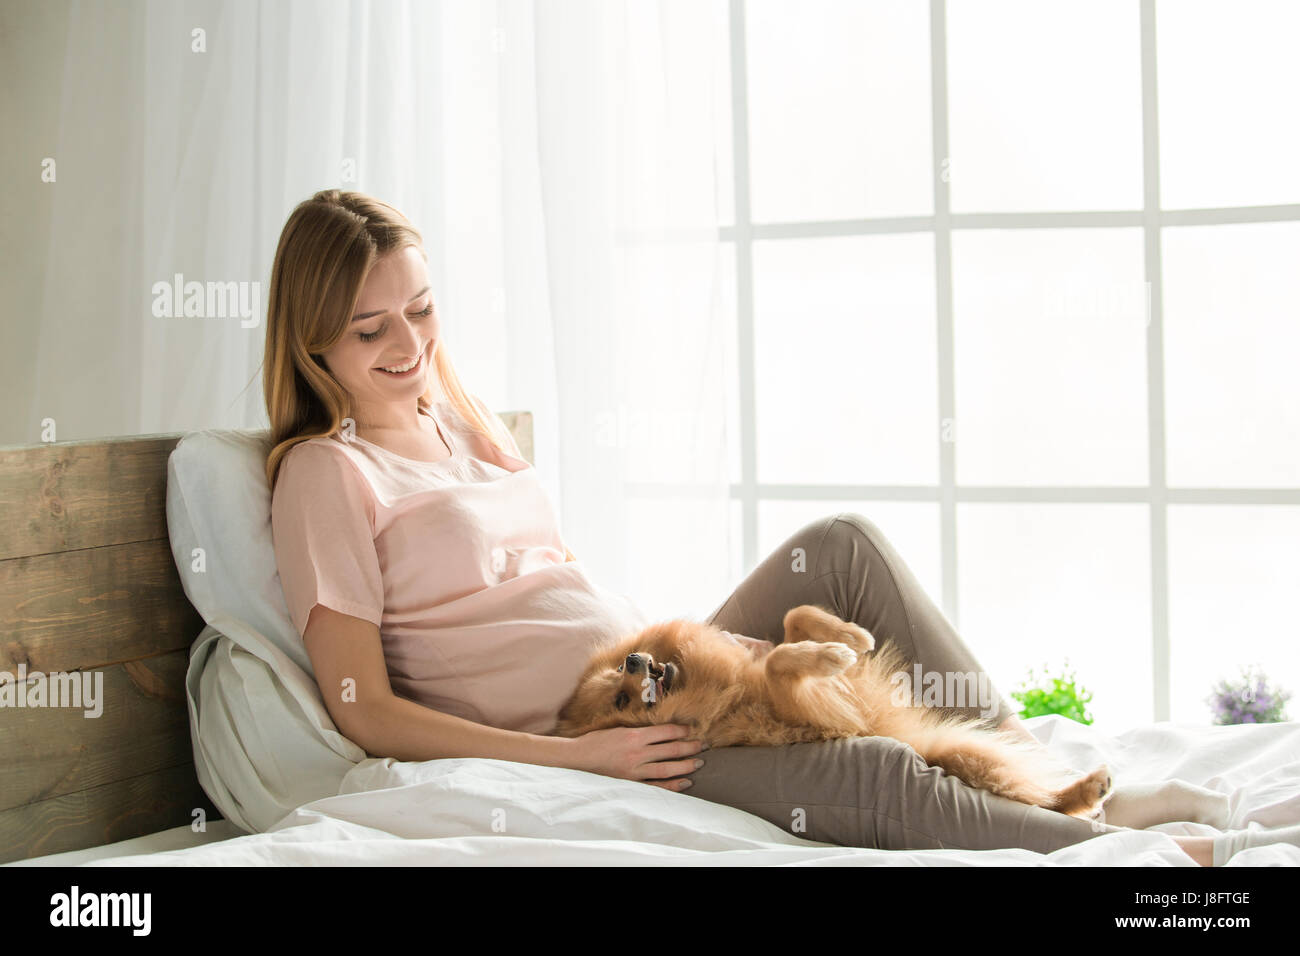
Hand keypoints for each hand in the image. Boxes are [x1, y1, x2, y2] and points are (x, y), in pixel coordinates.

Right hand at [565, 724, 704, 791]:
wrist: (578, 758)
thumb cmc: (597, 741)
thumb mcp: (619, 729)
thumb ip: (640, 731)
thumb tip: (662, 731)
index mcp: (634, 736)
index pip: (665, 732)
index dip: (682, 730)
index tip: (692, 729)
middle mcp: (637, 753)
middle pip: (671, 750)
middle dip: (690, 747)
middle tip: (704, 745)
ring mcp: (635, 771)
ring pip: (667, 768)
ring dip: (686, 765)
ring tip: (699, 762)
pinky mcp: (632, 783)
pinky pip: (657, 786)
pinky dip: (672, 785)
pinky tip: (685, 782)